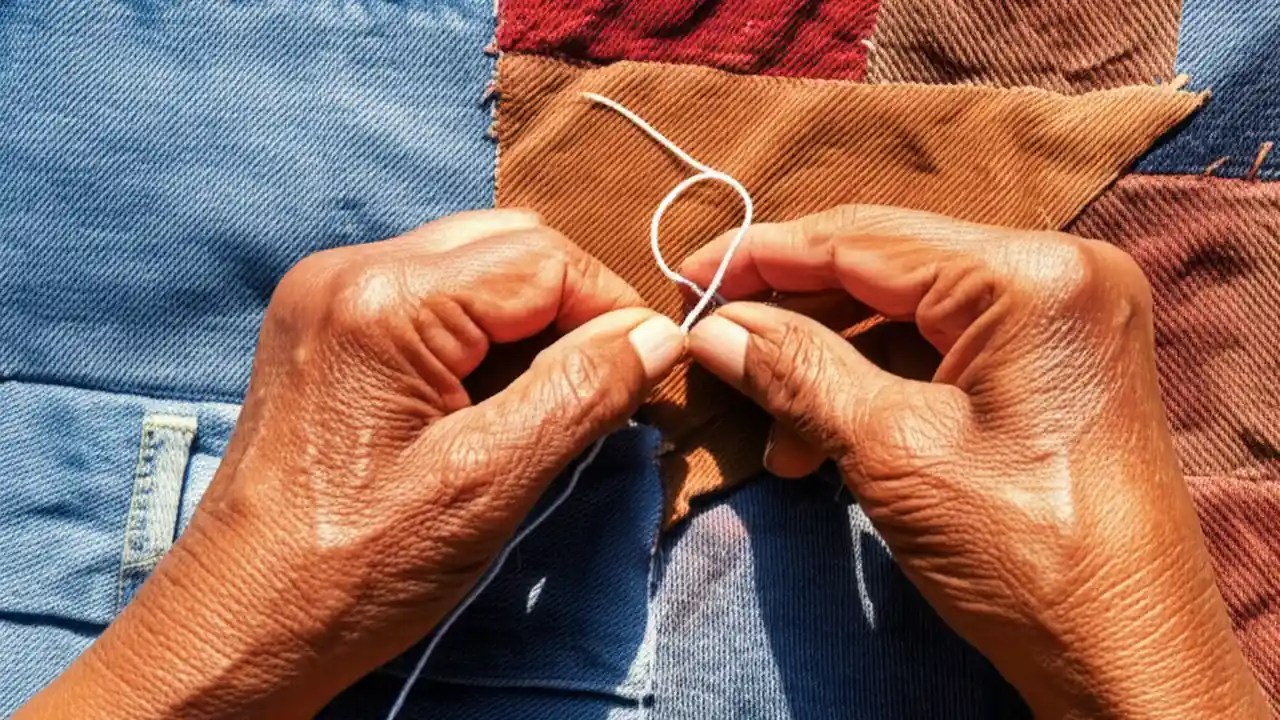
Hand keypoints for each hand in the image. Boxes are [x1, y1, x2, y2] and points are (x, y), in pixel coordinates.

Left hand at [18, 210, 684, 718]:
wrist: (238, 628)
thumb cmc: (357, 573)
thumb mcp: (489, 485)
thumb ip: (580, 395)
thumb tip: (659, 335)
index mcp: (385, 302)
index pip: (543, 259)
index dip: (613, 308)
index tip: (651, 372)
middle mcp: (347, 271)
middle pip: (506, 243)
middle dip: (572, 304)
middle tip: (603, 385)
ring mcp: (325, 295)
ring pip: (470, 262)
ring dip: (527, 318)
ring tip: (548, 398)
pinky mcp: (321, 327)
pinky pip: (428, 294)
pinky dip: (478, 331)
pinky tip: (488, 397)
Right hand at [681, 205, 1268, 718]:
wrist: (1126, 657)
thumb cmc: (1023, 555)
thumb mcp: (891, 453)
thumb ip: (796, 373)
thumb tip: (711, 329)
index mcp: (1029, 278)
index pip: (865, 240)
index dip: (763, 254)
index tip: (688, 276)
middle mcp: (1059, 272)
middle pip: (887, 265)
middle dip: (794, 312)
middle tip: (716, 343)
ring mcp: (1064, 317)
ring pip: (908, 312)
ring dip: (830, 362)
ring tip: (773, 432)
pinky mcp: (1056, 363)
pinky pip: (943, 348)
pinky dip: (878, 384)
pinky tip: (820, 440)